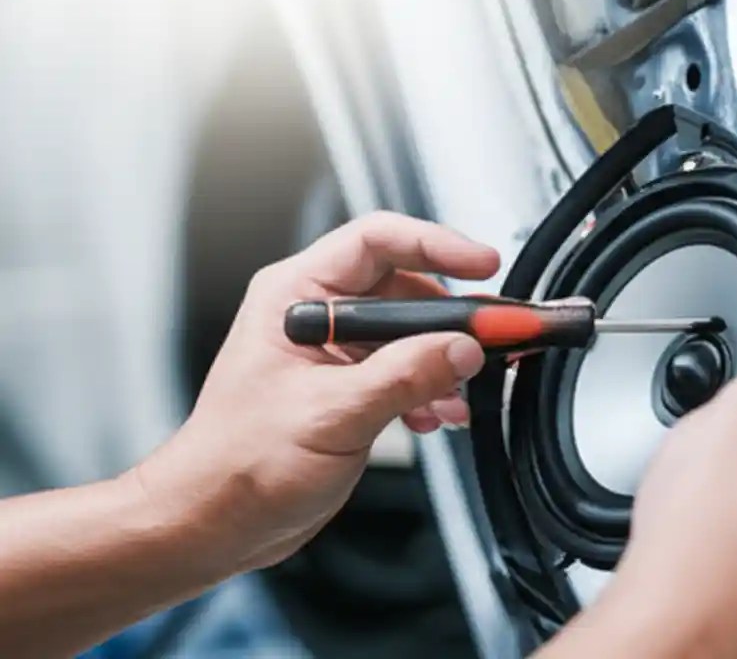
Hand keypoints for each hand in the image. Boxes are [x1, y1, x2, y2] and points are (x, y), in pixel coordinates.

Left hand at [129, 212, 498, 573]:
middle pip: (405, 287)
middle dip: (451, 317)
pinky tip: (437, 415)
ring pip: (411, 332)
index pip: (377, 242)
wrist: (217, 521)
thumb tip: (461, 348)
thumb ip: (404, 376)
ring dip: (444, 360)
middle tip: (492, 336)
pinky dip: (431, 389)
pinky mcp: (348, 388)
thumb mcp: (332, 415)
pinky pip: (406, 370)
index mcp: (296, 297)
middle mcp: (316, 315)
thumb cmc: (238, 465)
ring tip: (461, 391)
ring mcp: (334, 352)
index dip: (436, 244)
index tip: (482, 265)